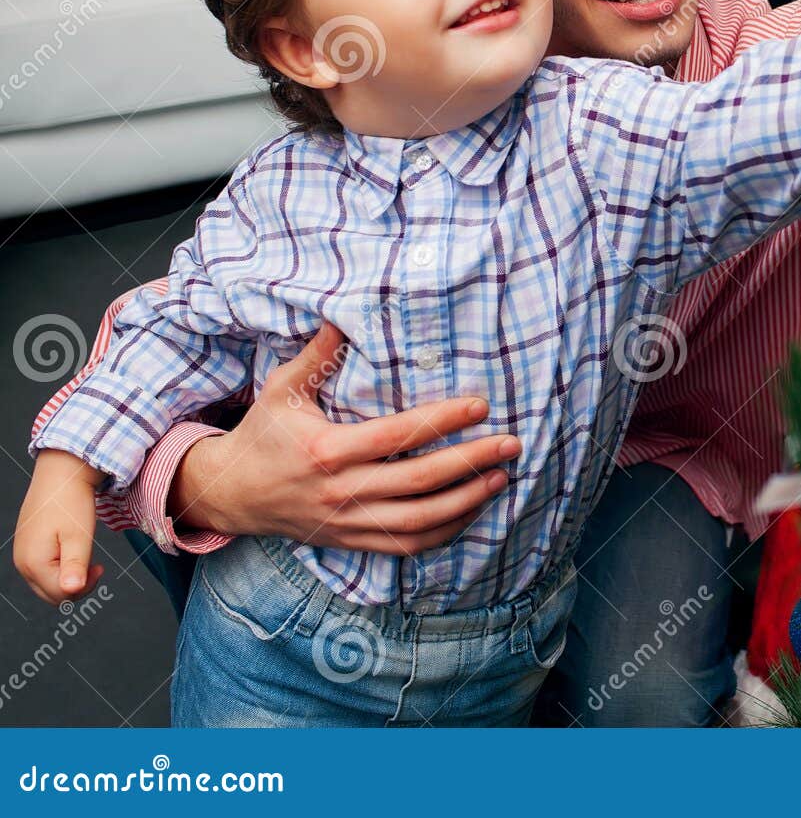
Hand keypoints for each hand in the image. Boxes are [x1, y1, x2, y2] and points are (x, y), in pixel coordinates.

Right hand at [14, 450, 105, 603]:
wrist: (62, 474)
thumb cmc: (71, 502)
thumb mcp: (79, 536)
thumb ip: (75, 566)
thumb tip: (71, 591)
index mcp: (33, 563)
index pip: (61, 595)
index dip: (85, 587)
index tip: (100, 568)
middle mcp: (22, 563)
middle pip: (52, 594)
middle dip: (77, 585)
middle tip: (95, 565)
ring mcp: (22, 555)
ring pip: (48, 583)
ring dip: (70, 576)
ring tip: (85, 555)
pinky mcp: (27, 546)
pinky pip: (44, 569)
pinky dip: (61, 567)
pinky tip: (73, 550)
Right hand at [171, 322, 520, 555]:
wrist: (229, 495)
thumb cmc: (262, 435)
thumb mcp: (282, 390)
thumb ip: (317, 354)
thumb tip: (344, 315)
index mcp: (325, 450)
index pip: (397, 436)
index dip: (442, 421)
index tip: (481, 405)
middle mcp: (340, 490)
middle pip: (419, 482)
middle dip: (471, 462)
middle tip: (511, 443)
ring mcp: (347, 522)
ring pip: (419, 521)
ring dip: (467, 501)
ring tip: (501, 477)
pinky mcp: (351, 542)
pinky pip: (406, 545)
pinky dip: (444, 531)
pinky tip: (471, 509)